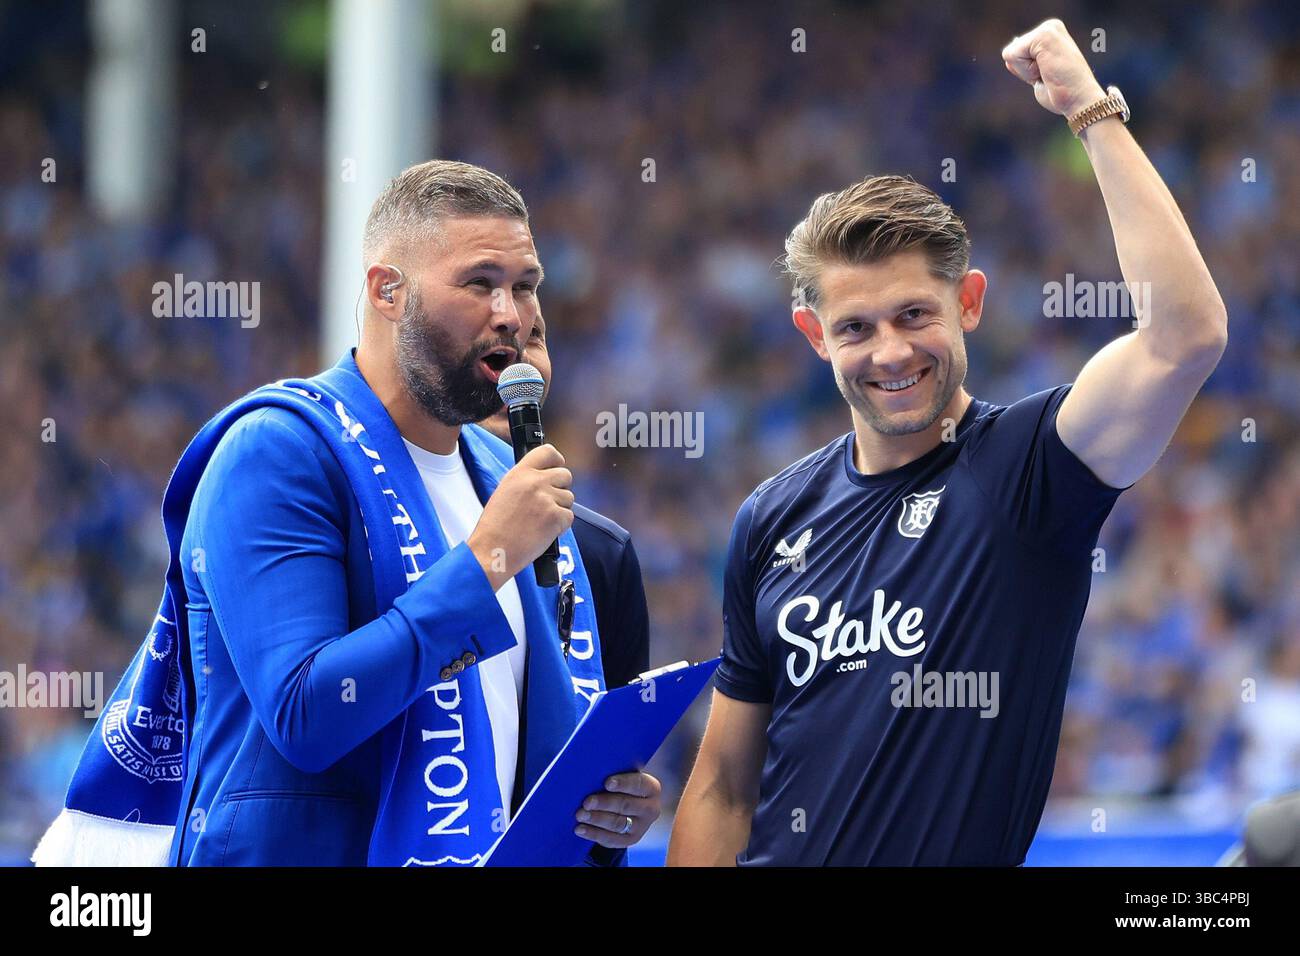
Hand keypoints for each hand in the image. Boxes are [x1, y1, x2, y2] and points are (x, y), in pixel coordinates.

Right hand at [468, 443, 572, 590]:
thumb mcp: (505, 491)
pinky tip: (543, 530)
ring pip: (569, 498)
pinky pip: (569, 516)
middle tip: (548, 503)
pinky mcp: (555, 517)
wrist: (492, 550)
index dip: (556, 461)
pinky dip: (560, 525)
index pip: (548, 452)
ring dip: (560, 509)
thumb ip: (526, 480)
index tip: (556, 467)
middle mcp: (535, 482)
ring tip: (540, 520)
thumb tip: (545, 477)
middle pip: (565, 475)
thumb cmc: (495, 527)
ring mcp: (547, 499)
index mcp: (520, 473)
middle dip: (560, 488)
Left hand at [574, 771, 661, 848]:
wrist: (632, 809)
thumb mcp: (625, 777)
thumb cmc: (623, 787)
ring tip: (580, 815)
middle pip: (626, 805)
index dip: (623, 783)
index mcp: (651, 788)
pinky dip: (594, 834)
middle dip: (604, 803)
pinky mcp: (630, 840)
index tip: (606, 783)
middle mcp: (651, 808)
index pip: (639, 784)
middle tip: (586, 802)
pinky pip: (611, 839)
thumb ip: (614, 774)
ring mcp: (641, 827)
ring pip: (618, 824)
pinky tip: (580, 829)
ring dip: (597, 819)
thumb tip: (593, 773)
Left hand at [1002, 19, 1105, 118]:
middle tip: (1048, 75)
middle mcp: (1050, 26)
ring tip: (1048, 73)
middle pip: (1011, 51)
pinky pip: (1012, 55)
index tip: (1047, 75)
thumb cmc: (1061, 92)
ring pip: (1010, 54)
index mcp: (1050, 34)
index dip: (1025, 71)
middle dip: (1024, 71)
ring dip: (1026, 71)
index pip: (1015, 52)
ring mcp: (1047, 28)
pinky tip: (1046, 70)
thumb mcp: (1037, 75)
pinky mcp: (1043, 35)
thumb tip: (1008, 52)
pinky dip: (1025, 70)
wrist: (1080, 99)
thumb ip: (1024, 63)